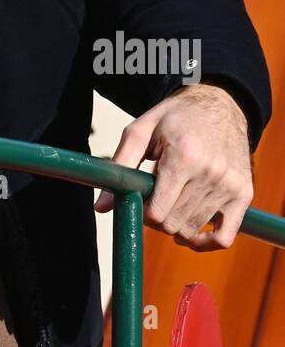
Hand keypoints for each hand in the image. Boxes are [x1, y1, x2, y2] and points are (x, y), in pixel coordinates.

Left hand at [94, 83, 253, 249]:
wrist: (220, 104)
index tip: (141, 199)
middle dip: (157, 219)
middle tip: (154, 200)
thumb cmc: (176, 116)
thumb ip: (120, 165)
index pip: (157, 212)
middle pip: (173, 224)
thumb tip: (102, 206)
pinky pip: (224, 238)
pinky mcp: (244, 194)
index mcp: (184, 156)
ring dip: (176, 226)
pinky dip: (205, 242)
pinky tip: (192, 233)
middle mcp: (210, 173)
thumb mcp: (141, 130)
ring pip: (192, 231)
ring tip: (171, 204)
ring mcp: (230, 185)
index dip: (143, 212)